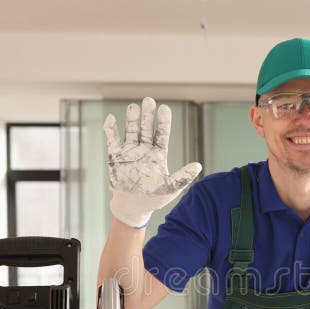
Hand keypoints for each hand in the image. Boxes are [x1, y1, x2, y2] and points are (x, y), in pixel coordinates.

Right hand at [103, 97, 201, 227]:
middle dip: (147, 115)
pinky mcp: (115, 157)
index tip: (164, 109)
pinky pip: (112, 140)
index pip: (161, 134)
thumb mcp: (171, 188)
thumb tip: (199, 165)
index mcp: (158, 154)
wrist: (134, 207)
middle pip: (146, 128)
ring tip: (134, 106)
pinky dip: (111, 130)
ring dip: (132, 119)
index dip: (163, 122)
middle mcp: (144, 149)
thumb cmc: (154, 198)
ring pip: (130, 131)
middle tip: (149, 100)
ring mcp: (129, 151)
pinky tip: (111, 118)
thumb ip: (183, 176)